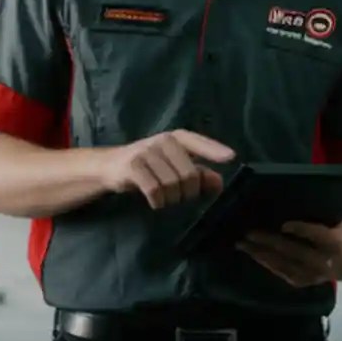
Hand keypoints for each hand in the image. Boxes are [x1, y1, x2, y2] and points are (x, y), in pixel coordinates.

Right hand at [100, 130, 234, 208]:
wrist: (110, 166)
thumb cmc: (149, 167)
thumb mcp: (174, 168)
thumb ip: (198, 173)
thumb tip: (219, 182)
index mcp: (176, 138)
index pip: (198, 141)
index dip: (215, 150)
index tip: (231, 157)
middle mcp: (163, 140)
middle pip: (189, 174)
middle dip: (188, 193)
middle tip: (179, 197)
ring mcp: (147, 152)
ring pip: (172, 185)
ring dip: (171, 200)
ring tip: (165, 198)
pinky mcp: (133, 166)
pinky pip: (155, 190)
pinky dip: (158, 202)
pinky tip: (155, 202)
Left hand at [237, 209, 341, 287]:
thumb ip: (338, 210)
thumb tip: (320, 195)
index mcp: (336, 242)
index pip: (319, 236)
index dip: (302, 230)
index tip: (284, 225)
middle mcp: (324, 261)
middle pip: (294, 251)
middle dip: (270, 242)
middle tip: (249, 232)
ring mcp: (314, 274)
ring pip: (285, 266)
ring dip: (263, 255)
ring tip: (243, 244)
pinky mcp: (306, 282)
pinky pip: (285, 274)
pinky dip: (269, 265)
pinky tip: (254, 255)